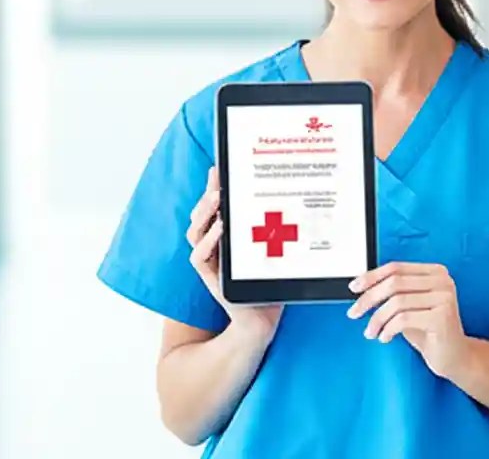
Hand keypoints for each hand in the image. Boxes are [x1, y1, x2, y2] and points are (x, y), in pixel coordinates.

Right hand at [186, 167, 283, 337]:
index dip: (213, 188)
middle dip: (207, 194)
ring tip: (216, 199)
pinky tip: (220, 228)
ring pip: (195, 232)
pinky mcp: (209, 277)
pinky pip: (199, 256)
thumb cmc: (268, 283)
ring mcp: (209, 262)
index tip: (219, 168)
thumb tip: (293, 202)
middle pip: (200, 215)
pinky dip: (208, 241)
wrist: (262, 320)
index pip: (214, 209)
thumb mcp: (274, 252)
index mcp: (224, 238)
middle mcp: (213, 247)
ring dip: (204, 213)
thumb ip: (276, 231)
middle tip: (217, 177)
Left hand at [347, 262, 468, 377]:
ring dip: (377, 319)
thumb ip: (392, 292)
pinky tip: (385, 338)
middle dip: (369, 298)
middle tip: (354, 312)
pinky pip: (403, 319)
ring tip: (370, 332)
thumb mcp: (408, 307)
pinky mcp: (442, 317)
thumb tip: (360, 286)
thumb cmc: (429, 331)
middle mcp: (442, 281)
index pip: (396, 267)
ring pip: (397, 302)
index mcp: (434, 272)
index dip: (371, 277)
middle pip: (394, 283)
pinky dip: (388, 329)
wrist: (454, 357)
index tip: (354, 288)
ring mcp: (444, 298)